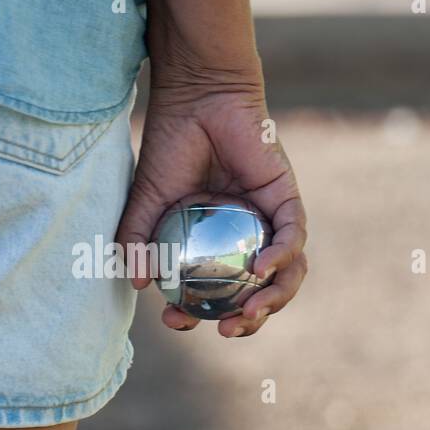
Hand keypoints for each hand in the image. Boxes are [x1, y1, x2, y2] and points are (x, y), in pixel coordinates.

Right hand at [116, 78, 307, 337]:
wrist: (196, 99)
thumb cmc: (171, 145)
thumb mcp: (146, 199)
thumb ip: (137, 239)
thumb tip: (136, 284)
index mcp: (217, 248)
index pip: (218, 294)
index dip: (200, 316)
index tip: (177, 322)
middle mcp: (248, 240)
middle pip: (260, 293)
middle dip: (247, 321)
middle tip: (225, 330)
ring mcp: (271, 223)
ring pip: (286, 275)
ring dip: (272, 300)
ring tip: (248, 313)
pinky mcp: (287, 201)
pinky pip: (294, 238)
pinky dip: (280, 257)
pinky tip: (260, 268)